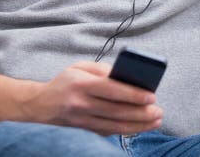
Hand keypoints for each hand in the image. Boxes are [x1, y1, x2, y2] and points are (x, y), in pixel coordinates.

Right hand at [22, 61, 162, 135]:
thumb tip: (127, 76)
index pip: (112, 90)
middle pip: (116, 111)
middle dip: (141, 113)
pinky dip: (126, 130)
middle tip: (159, 111)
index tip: (152, 96)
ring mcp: (81, 120)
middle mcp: (81, 104)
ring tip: (156, 121)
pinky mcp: (84, 131)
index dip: (133, 94)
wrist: (39, 105)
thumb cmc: (65, 82)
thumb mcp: (80, 67)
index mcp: (81, 84)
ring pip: (115, 125)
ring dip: (138, 125)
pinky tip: (140, 127)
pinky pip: (109, 132)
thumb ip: (103, 70)